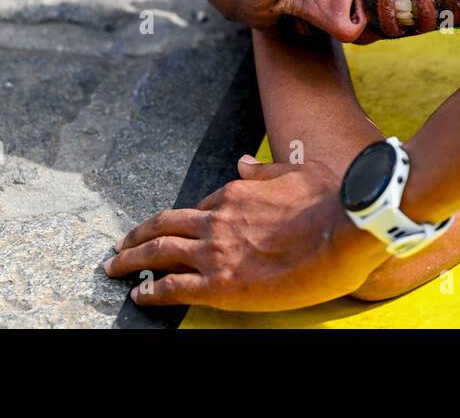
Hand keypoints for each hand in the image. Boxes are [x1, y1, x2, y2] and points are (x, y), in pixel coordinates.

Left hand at [105, 156, 386, 310]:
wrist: (345, 229)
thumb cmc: (330, 201)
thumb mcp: (296, 172)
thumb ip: (265, 171)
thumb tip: (243, 163)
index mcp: (237, 194)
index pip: (203, 207)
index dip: (189, 220)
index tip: (178, 229)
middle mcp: (218, 220)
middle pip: (165, 225)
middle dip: (138, 235)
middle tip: (120, 244)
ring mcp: (216, 252)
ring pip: (159, 252)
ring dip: (132, 259)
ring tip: (115, 267)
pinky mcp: (220, 285)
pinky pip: (173, 288)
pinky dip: (151, 291)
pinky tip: (138, 296)